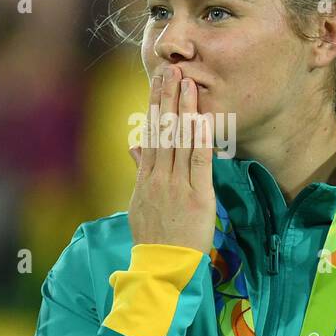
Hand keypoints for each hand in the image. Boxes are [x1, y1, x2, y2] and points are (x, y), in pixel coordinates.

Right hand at [127, 65, 216, 253]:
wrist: (162, 265)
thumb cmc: (155, 237)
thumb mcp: (141, 202)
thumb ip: (141, 173)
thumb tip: (134, 147)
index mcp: (147, 177)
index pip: (151, 134)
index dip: (156, 106)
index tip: (159, 83)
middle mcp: (159, 177)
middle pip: (163, 130)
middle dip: (168, 98)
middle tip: (172, 70)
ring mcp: (176, 185)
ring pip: (179, 141)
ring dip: (184, 110)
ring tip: (187, 83)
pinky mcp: (196, 196)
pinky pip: (197, 163)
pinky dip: (199, 140)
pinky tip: (200, 119)